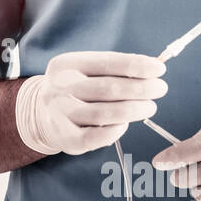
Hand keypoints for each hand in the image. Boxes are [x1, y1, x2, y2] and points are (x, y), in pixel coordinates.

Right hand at [16, 51, 166, 155]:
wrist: (40, 113)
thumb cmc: (75, 89)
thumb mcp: (85, 70)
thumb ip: (114, 68)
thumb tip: (153, 68)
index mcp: (66, 64)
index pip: (107, 62)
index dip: (137, 66)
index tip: (159, 69)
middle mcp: (60, 87)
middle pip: (108, 88)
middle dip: (141, 89)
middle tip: (160, 89)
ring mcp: (60, 114)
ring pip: (103, 113)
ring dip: (133, 110)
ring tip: (149, 107)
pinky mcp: (65, 138)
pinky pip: (93, 138)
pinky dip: (114, 132)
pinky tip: (125, 125)